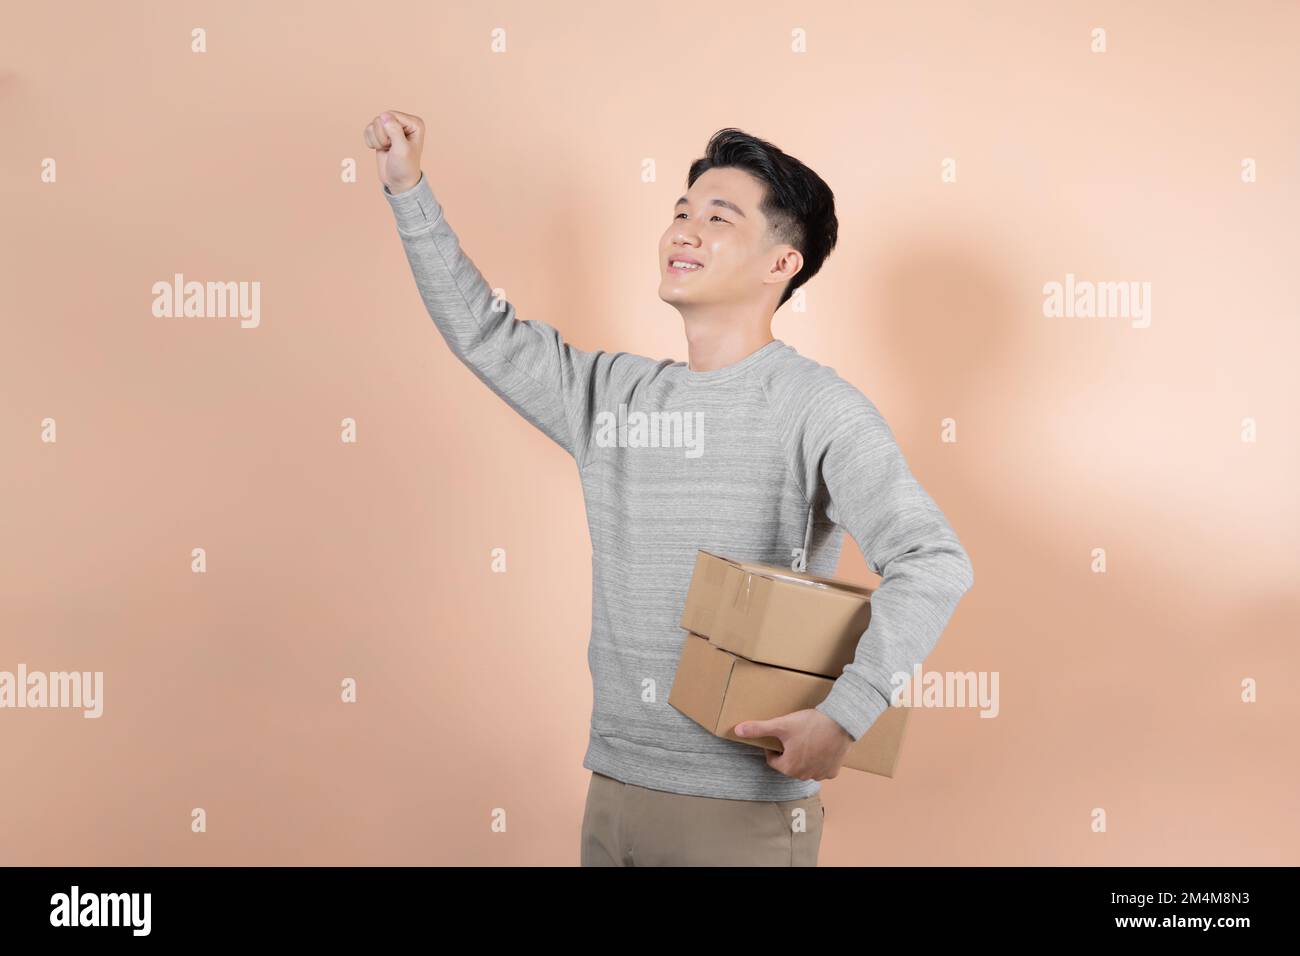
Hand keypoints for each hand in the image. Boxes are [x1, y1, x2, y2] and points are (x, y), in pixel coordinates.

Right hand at [363, 110, 424, 193]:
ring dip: (376, 140)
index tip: (395, 144)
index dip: (387, 131)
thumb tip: (384, 115)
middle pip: (380, 119)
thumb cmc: (404, 167)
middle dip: (382, 136)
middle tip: (391, 148)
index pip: (390, 115)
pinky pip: (368, 130)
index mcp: (414, 123)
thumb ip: (394, 131)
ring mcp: (392, 127)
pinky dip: (371, 141)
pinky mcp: (382, 133)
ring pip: (373, 124)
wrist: (399, 181)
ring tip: (387, 149)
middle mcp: (404, 122)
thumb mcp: (402, 149)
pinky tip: (380, 149)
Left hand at [735, 708, 852, 780]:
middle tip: (795, 735)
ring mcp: (820, 775)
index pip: (773, 760)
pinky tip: (821, 745)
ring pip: (805, 766)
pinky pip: (821, 767)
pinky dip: (820, 759)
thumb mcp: (781, 725)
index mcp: (789, 767)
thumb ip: (759, 729)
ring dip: (804, 757)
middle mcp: (804, 776)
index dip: (774, 747)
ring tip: (808, 739)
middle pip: (789, 764)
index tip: (780, 735)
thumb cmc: (810, 724)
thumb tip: (737, 730)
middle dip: (789, 752)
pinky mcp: (833, 771)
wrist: (840, 722)